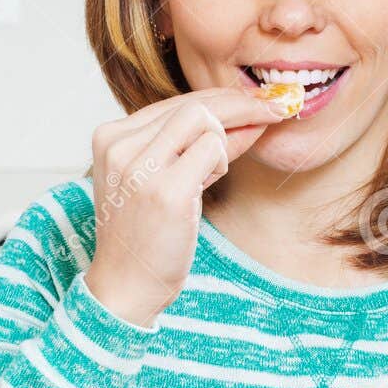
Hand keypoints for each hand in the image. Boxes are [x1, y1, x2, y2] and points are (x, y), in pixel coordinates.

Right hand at [84, 87, 286, 326]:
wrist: (124, 286)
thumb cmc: (144, 237)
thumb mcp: (156, 179)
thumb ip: (189, 147)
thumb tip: (247, 115)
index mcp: (111, 137)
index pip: (173, 103)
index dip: (219, 101)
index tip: (254, 103)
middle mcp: (119, 144)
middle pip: (192, 103)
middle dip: (241, 103)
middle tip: (277, 108)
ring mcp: (141, 167)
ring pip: (204, 119)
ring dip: (225, 142)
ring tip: (210, 175)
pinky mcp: (166, 190)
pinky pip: (213, 149)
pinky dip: (223, 162)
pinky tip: (209, 183)